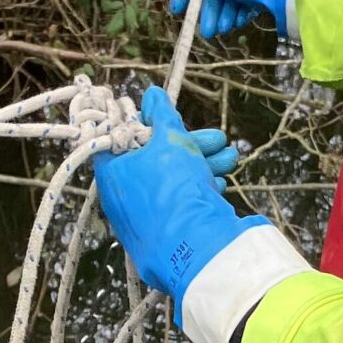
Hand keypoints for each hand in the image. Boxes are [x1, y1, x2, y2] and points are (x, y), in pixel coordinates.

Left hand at [93, 86, 267, 317]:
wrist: (196, 248)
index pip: (125, 139)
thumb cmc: (175, 188)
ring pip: (170, 184)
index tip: (174, 120)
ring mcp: (139, 223)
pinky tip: (219, 186)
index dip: (152, 125)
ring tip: (230, 160)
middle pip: (154, 161)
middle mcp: (120, 199)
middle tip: (218, 140)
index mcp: (112, 173)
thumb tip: (152, 94)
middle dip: (190, 146)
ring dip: (201, 167)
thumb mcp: (171, 141)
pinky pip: (176, 208)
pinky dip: (197, 193)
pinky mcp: (160, 240)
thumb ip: (162, 116)